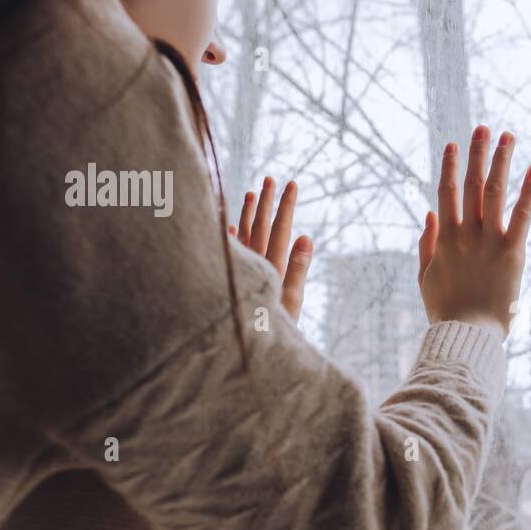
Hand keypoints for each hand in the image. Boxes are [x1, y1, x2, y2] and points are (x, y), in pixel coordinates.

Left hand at [230, 176, 313, 321]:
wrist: (243, 351)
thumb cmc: (272, 331)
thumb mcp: (292, 302)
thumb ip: (298, 269)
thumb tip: (306, 235)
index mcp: (271, 268)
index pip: (279, 228)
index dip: (285, 205)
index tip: (290, 184)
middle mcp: (252, 265)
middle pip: (258, 226)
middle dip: (266, 201)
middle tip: (269, 178)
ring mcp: (237, 272)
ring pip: (241, 235)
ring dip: (245, 213)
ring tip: (249, 194)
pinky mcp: (225, 280)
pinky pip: (224, 251)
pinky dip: (226, 236)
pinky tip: (227, 226)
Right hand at [418, 125, 530, 340]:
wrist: (467, 336)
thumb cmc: (446, 312)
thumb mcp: (425, 278)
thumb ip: (426, 244)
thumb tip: (429, 213)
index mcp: (445, 239)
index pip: (446, 193)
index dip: (450, 166)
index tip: (454, 143)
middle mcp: (465, 234)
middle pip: (471, 184)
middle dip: (477, 154)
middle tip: (484, 128)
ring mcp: (488, 242)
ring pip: (494, 192)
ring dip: (501, 161)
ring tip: (508, 137)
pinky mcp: (512, 253)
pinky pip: (522, 215)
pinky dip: (529, 190)